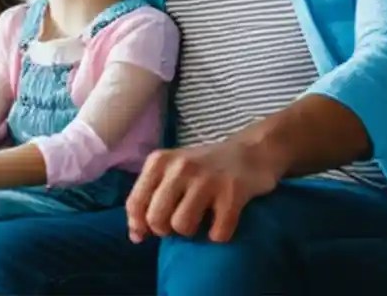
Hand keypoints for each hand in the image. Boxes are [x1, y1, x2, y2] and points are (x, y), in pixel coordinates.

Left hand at [126, 140, 282, 243]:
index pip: (135, 203)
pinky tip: (221, 224)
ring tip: (199, 221)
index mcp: (159, 161)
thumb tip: (136, 236)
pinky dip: (218, 235)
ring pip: (182, 226)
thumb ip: (150, 197)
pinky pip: (217, 232)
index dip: (138, 225)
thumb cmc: (204, 168)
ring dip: (191, 232)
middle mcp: (180, 167)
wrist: (251, 151)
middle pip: (155, 218)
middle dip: (164, 230)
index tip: (148, 233)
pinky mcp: (233, 193)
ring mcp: (207, 179)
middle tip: (178, 223)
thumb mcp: (171, 171)